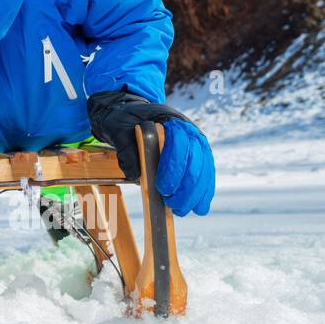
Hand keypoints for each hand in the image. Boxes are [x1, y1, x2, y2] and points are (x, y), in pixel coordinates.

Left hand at [86, 90, 213, 215]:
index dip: (174, 168)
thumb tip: (135, 174)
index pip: (179, 143)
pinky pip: (206, 174)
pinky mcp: (198, 155)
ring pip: (204, 169)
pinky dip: (204, 191)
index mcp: (170, 120)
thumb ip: (126, 148)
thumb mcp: (118, 129)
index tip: (163, 187)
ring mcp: (196, 143)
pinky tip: (199, 207)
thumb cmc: (126, 121)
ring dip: (196, 192)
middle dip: (187, 186)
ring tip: (182, 209)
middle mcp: (189, 130)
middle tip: (172, 204)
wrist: (132, 114)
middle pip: (196, 159)